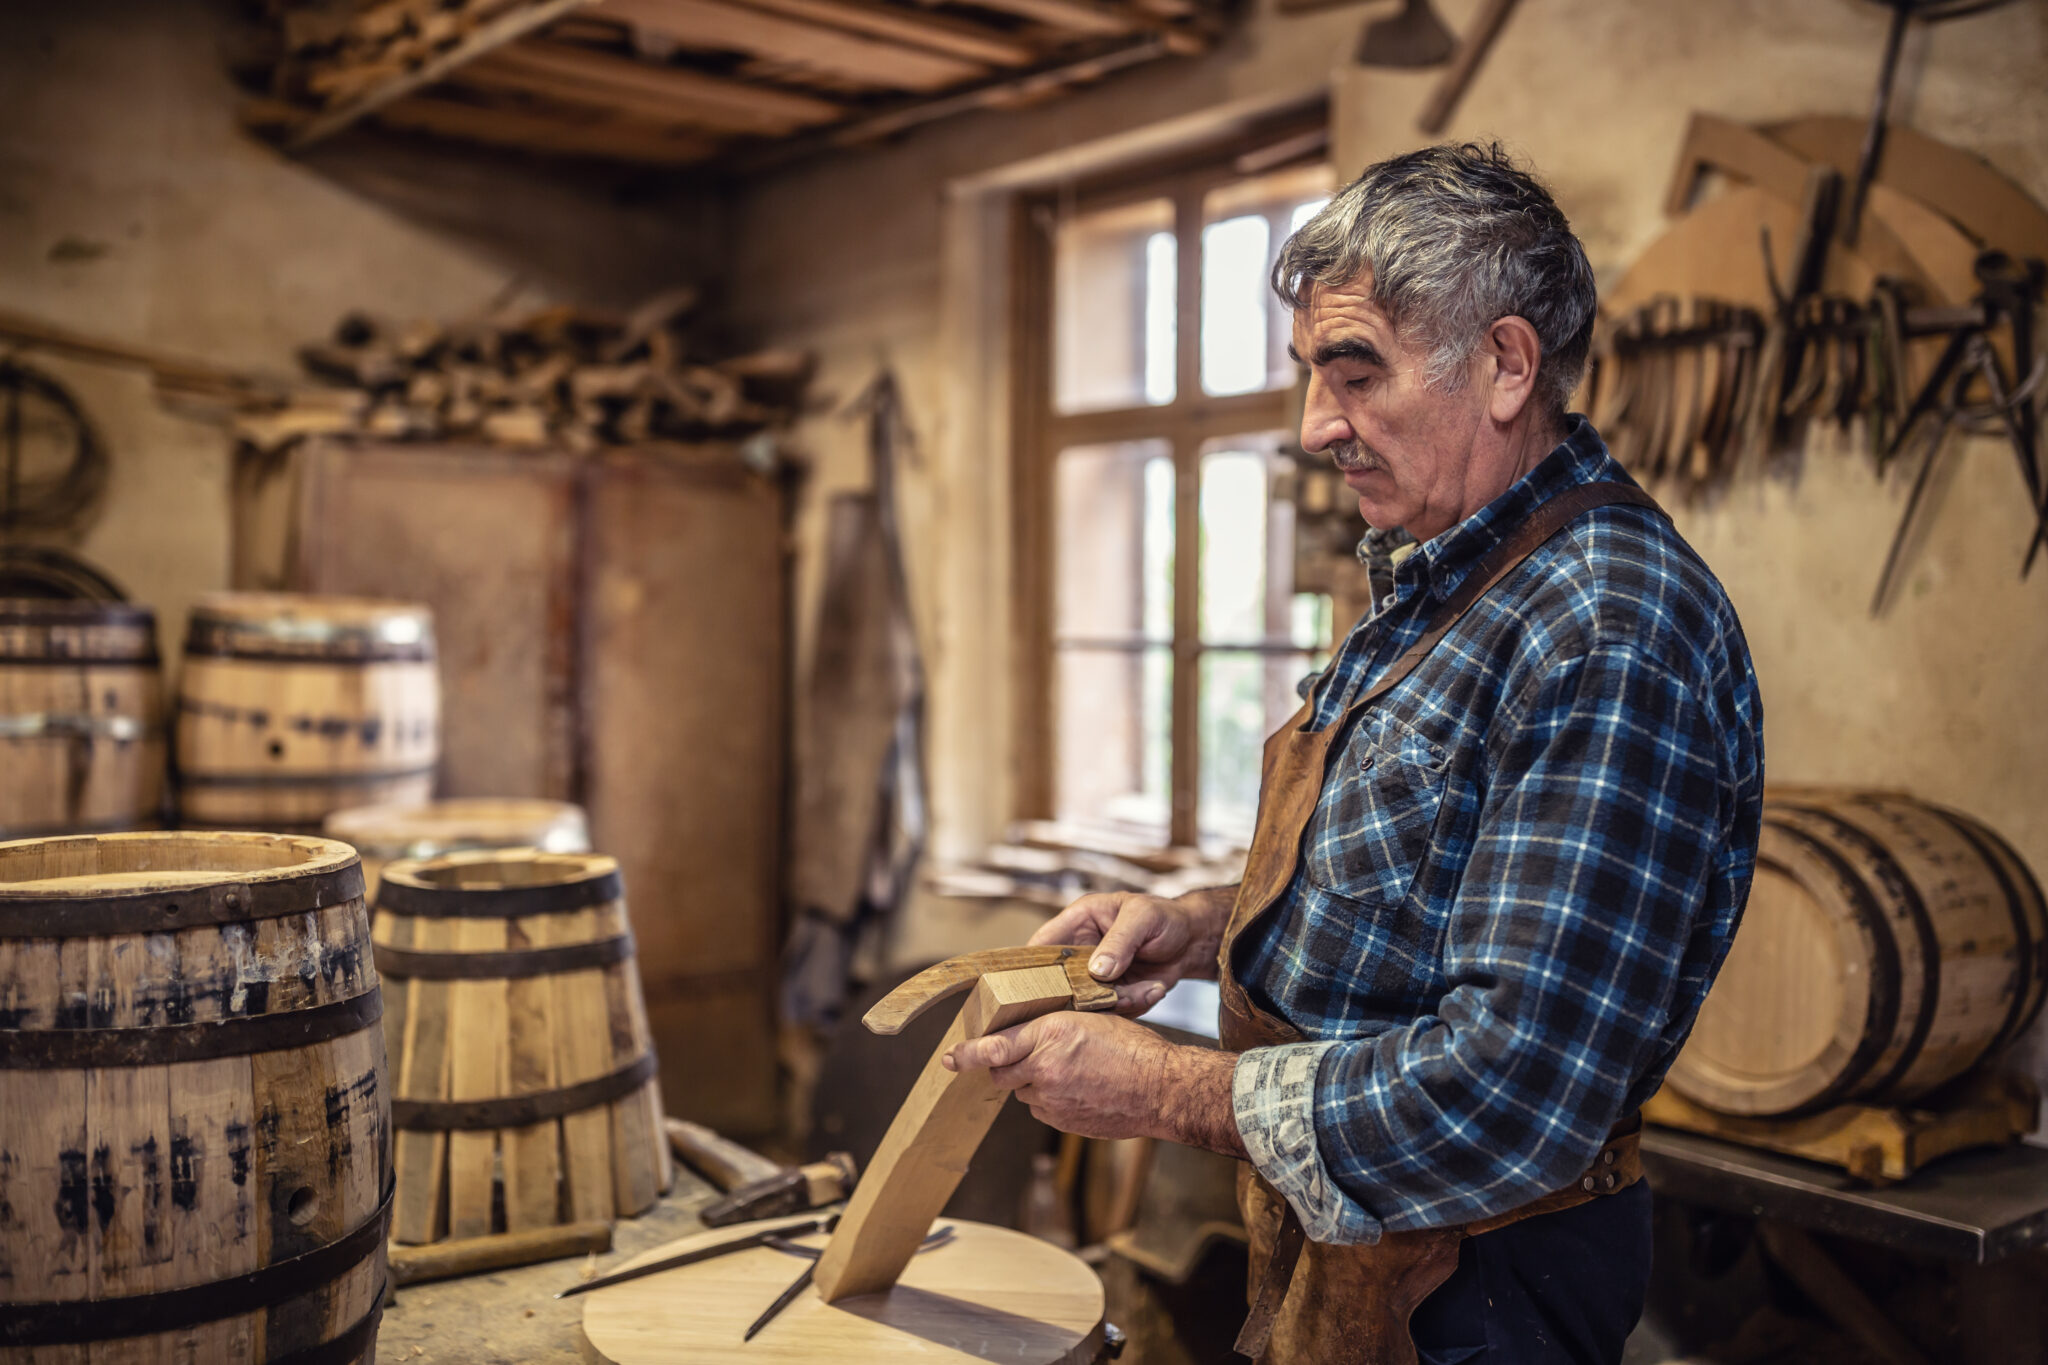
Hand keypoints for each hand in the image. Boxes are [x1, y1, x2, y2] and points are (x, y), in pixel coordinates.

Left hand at [942, 1010, 1244, 1156]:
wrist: (1161, 1089)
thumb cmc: (1134, 1049)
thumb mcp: (1091, 1020)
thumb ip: (1052, 1028)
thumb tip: (1030, 1035)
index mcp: (1050, 1034)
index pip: (993, 1047)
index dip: (966, 1054)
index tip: (949, 1057)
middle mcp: (1043, 1068)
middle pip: (1001, 1074)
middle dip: (1006, 1067)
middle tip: (1028, 1059)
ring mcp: (1051, 1100)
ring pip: (1023, 1092)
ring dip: (1033, 1083)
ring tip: (1070, 1073)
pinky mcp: (1061, 1122)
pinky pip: (1042, 1110)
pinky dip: (1051, 1100)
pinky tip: (1079, 1090)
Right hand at [1028, 888, 1231, 1015]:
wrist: (1192, 939)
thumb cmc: (1164, 916)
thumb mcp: (1143, 918)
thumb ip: (1119, 942)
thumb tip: (1096, 970)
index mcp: (1078, 923)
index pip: (1041, 946)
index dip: (1032, 969)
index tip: (1035, 990)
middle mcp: (1081, 952)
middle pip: (1059, 983)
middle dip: (1082, 996)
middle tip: (1108, 998)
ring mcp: (1096, 977)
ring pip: (1088, 1002)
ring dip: (1117, 1002)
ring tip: (1146, 988)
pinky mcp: (1113, 995)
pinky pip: (1113, 1010)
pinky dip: (1135, 1004)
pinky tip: (1155, 988)